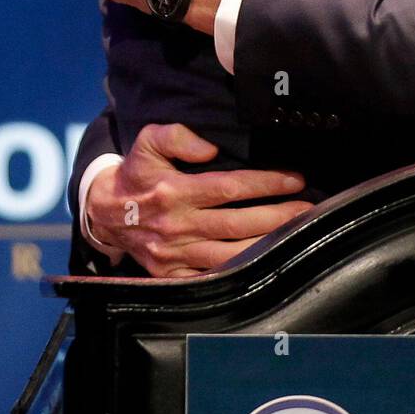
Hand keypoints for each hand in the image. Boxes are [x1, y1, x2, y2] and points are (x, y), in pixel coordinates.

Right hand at [85, 123, 314, 276]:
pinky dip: (241, 274)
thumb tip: (209, 148)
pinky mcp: (173, 274)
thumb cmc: (137, 173)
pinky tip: (268, 265)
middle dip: (278, 216)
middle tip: (308, 209)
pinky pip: (212, 277)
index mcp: (174, 191)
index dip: (266, 184)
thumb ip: (176, 136)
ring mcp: (175, 254)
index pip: (229, 187)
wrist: (105, 213)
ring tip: (298, 236)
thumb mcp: (147, 142)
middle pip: (238, 223)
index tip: (295, 179)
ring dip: (268, 246)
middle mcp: (177, 225)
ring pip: (230, 254)